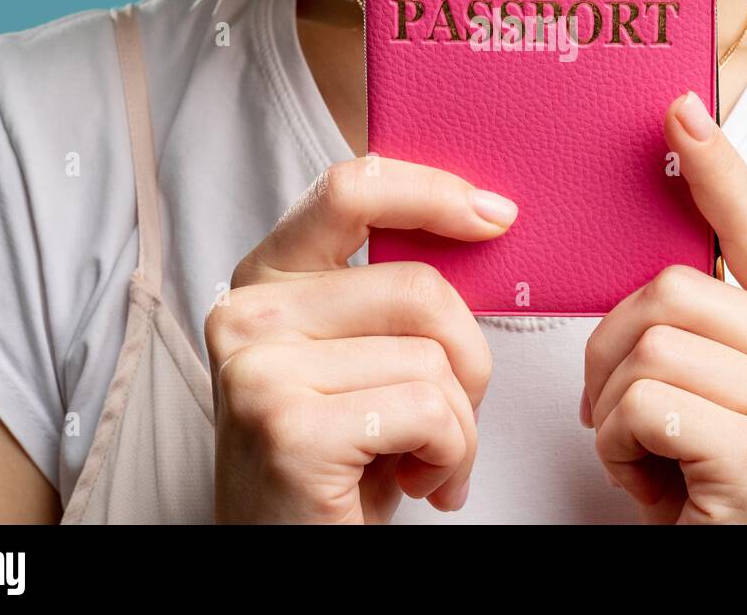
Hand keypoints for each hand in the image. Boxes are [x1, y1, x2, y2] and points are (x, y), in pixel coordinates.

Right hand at [205, 157, 513, 522]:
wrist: (290, 557)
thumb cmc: (343, 456)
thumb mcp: (359, 355)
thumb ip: (391, 290)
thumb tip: (487, 217)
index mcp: (267, 276)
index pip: (352, 189)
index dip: (434, 192)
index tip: (497, 218)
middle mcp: (249, 313)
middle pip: (419, 288)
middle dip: (470, 360)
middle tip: (456, 414)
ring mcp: (260, 368)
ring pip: (432, 358)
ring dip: (460, 425)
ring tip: (426, 461)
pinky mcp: (289, 427)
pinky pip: (428, 412)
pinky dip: (450, 456)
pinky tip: (418, 485)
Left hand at [581, 91, 746, 523]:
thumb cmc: (731, 493)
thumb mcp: (735, 398)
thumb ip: (713, 329)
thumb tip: (652, 271)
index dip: (719, 170)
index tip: (681, 112)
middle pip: (673, 290)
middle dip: (614, 348)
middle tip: (619, 407)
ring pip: (650, 346)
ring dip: (615, 409)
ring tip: (649, 455)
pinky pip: (643, 405)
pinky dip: (619, 446)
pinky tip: (653, 484)